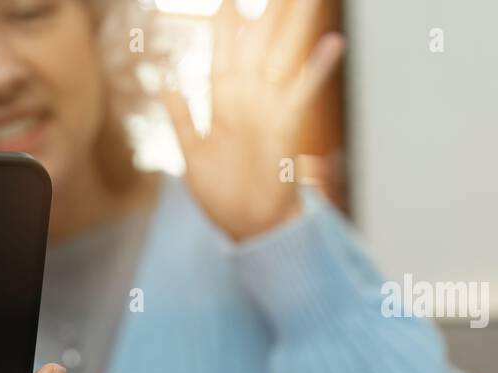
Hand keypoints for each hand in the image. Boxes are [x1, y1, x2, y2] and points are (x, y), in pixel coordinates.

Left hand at [162, 0, 344, 240]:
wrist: (247, 227)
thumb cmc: (221, 193)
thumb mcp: (191, 154)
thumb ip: (180, 117)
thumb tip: (165, 84)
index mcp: (224, 104)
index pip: (224, 53)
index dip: (225, 26)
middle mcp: (249, 100)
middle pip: (258, 44)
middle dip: (267, 12)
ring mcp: (269, 110)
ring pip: (283, 57)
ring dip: (295, 25)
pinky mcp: (285, 128)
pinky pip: (302, 94)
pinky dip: (317, 70)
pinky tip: (332, 43)